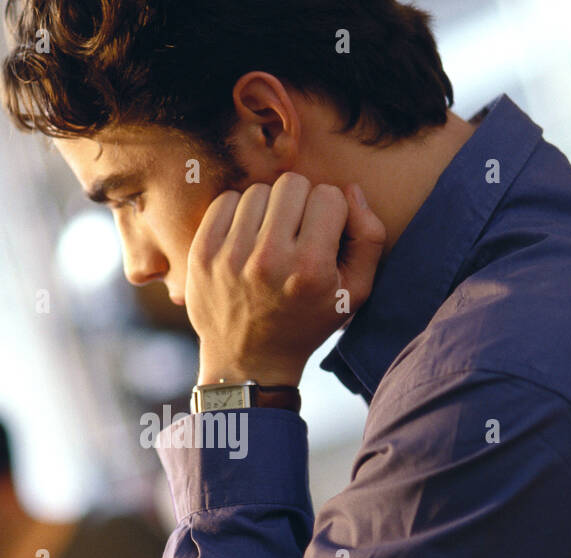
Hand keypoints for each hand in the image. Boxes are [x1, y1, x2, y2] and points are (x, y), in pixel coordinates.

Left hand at [186, 172, 385, 386]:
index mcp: (310, 269)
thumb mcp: (354, 292)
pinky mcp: (202, 253)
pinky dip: (239, 213)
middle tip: (297, 233)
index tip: (323, 235)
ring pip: (259, 190)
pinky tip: (246, 240)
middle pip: (292, 184)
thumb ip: (368, 237)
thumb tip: (350, 189)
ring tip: (270, 240)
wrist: (248, 361)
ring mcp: (230, 255)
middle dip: (300, 203)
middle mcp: (269, 259)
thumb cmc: (307, 322)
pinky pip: (226, 200)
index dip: (331, 212)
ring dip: (269, 209)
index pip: (328, 195)